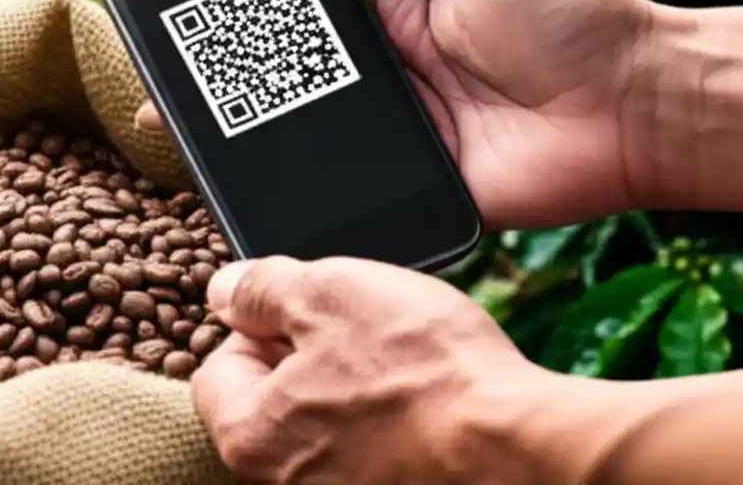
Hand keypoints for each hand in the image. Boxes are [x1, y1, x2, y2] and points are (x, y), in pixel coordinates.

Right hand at [137, 0, 656, 228]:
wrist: (633, 103)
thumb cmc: (566, 9)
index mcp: (396, 16)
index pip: (304, 20)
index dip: (250, 23)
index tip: (191, 26)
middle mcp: (389, 77)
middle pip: (292, 84)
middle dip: (226, 90)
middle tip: (159, 95)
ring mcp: (399, 136)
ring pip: (306, 140)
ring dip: (248, 143)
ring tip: (180, 144)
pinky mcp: (415, 187)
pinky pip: (348, 191)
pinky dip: (299, 193)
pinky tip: (243, 194)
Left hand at [192, 256, 615, 483]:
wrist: (525, 451)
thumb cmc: (426, 374)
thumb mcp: (329, 293)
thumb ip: (261, 288)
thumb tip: (224, 290)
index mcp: (249, 436)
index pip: (217, 368)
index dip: (259, 325)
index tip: (305, 311)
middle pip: (270, 403)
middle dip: (306, 359)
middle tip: (360, 334)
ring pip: (324, 429)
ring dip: (352, 393)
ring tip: (403, 369)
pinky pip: (370, 455)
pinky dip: (389, 429)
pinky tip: (426, 407)